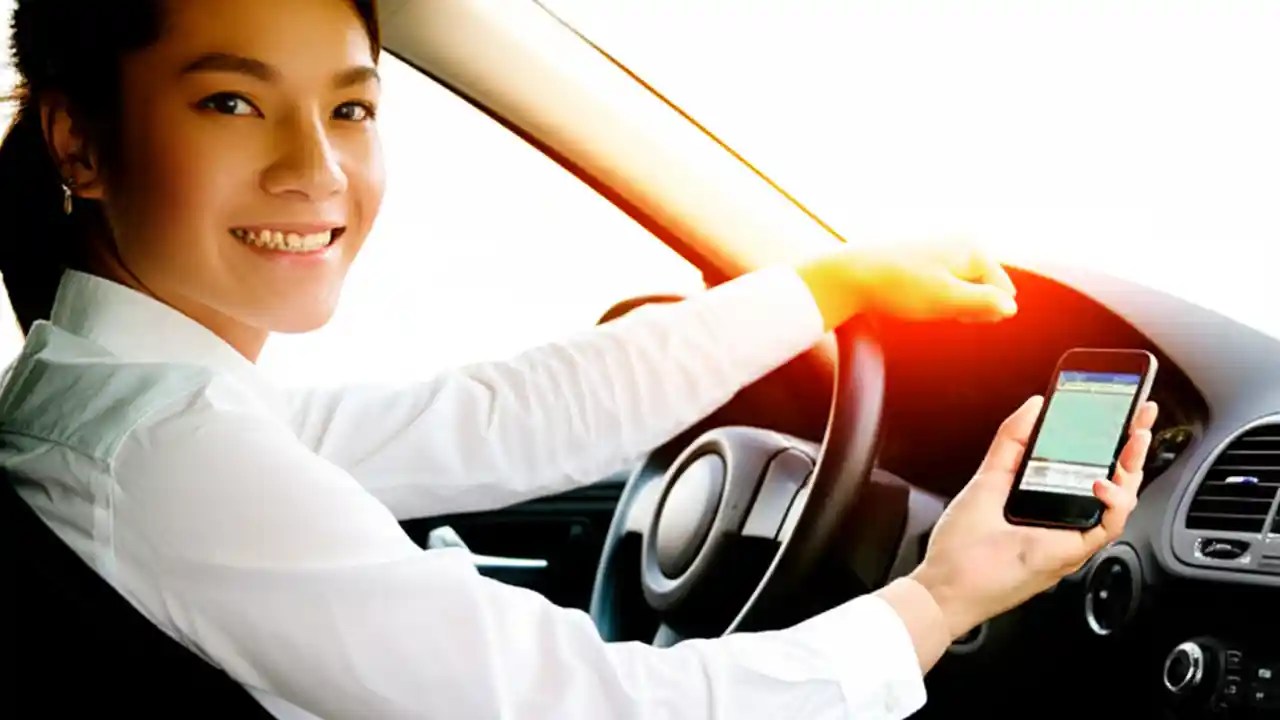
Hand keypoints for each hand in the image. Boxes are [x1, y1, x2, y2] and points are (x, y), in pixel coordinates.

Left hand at [795, 240, 1018, 331]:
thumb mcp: (947, 300)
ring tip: (922, 302)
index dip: (983, 312)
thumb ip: (984, 304)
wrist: (850, 275)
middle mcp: (960, 242)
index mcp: (973, 248)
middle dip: (967, 306)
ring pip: (962, 289)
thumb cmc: (899, 287)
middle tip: (938, 309)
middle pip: (983, 289)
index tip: (957, 316)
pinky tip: (912, 299)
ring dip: (949, 304)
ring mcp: (941, 249)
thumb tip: (1012, 308)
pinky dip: (933, 297)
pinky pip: (942, 285)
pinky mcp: (922, 258)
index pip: (1003, 291)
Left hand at [908, 396, 1158, 639]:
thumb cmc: (962, 546)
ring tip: (1135, 438)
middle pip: (1113, 481)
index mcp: (1049, 503)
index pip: (1090, 467)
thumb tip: (1035, 405)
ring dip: (1132, 468)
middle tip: (1143, 415)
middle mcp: (1066, 521)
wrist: (946, 586)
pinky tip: (1103, 483)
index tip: (1120, 410)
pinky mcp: (1071, 553)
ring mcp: (1071, 537)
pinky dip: (1113, 504)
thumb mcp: (989, 478)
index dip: (1110, 440)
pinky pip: (1107, 528)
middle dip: (1133, 446)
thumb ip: (1011, 441)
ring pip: (1120, 503)